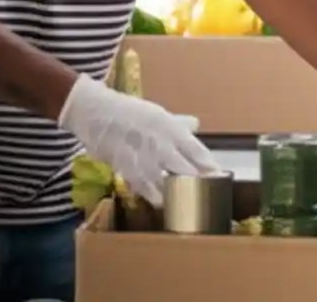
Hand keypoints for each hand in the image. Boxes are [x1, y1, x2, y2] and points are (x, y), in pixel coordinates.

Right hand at [58, 74, 218, 206]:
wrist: (96, 111)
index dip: (209, 167)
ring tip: (190, 204)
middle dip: (199, 183)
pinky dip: (155, 197)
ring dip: (179, 193)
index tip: (221, 178)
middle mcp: (162, 143)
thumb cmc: (129, 112)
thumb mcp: (158, 113)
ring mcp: (144, 157)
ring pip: (167, 181)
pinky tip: (164, 205)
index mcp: (172, 128)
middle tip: (210, 195)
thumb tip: (195, 125)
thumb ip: (178, 124)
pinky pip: (145, 187)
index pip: (197, 151)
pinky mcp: (126, 168)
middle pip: (186, 169)